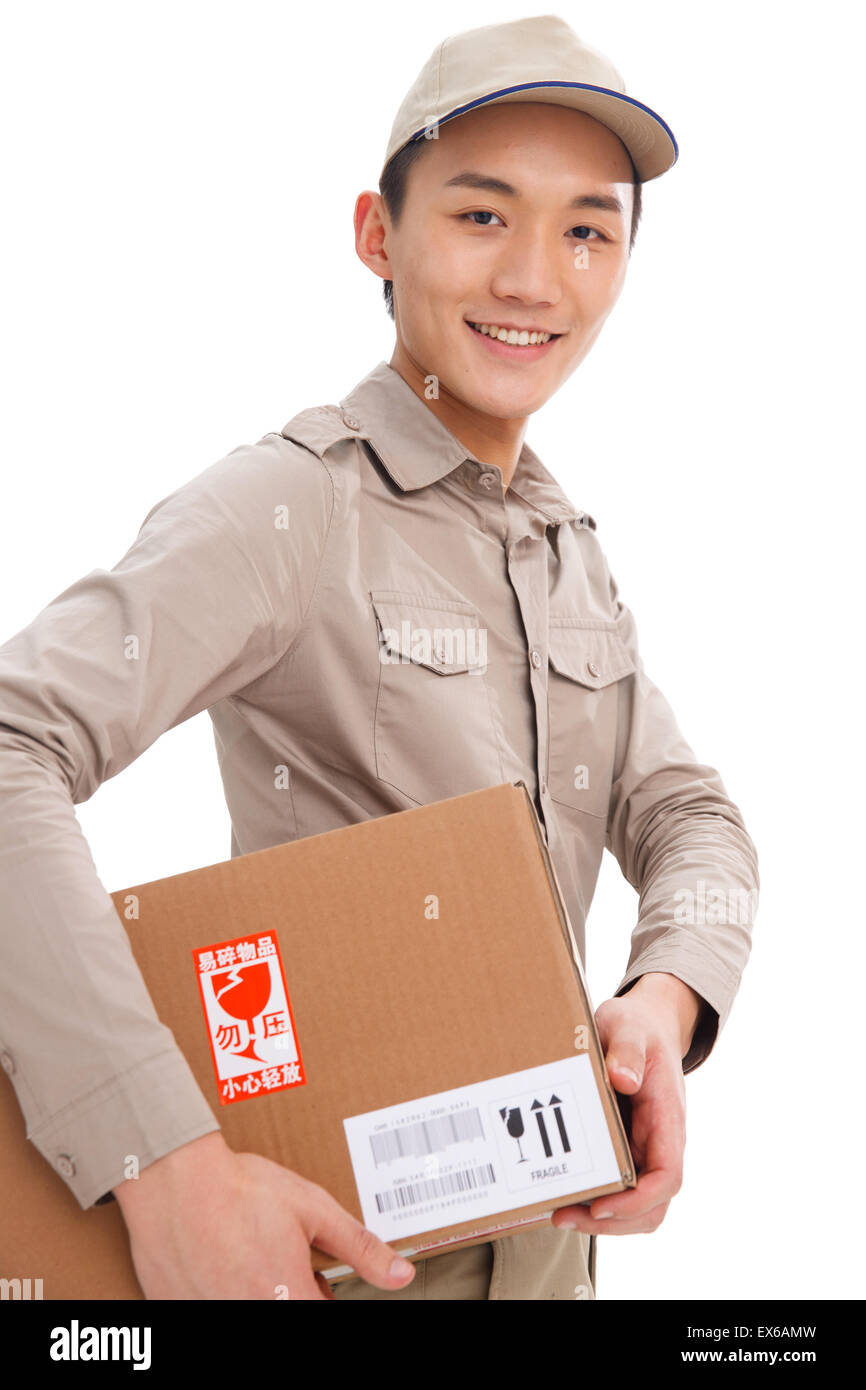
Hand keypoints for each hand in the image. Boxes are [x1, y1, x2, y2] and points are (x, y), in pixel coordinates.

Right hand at [113, 1131, 416, 1299]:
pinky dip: (221, 1290)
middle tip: (283, 1258)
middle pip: (290, 1313)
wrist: (172, 1180)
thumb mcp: (313, 1210)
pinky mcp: (176, 1312)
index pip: (327, 1316)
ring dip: (259, 1292)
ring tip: (250, 1256)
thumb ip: (359, 1247)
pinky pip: (211, 1307)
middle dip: (296, 1292)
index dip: (326, 1294)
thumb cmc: (241, 1191)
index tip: (319, 1277)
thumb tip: (400, 1274)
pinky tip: (218, 1261)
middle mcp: (248, 1318)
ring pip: (253, 1310)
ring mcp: (209, 1318)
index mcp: (289, 1301)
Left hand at [552, 973, 702, 1236]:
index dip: (637, 1200)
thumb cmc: (638, 1026)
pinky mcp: (628, 1149)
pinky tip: (564, 1194)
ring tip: (560, 1213)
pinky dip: (595, 1200)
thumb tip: (623, 1079)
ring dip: (602, 1219)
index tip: (600, 1204)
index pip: (667, 1175)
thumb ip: (627, 1048)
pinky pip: (620, 1188)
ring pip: (638, 1205)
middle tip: (563, 1216)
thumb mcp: (629, 1026)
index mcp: (666, 1116)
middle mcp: (661, 1141)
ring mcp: (646, 1148)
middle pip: (652, 1205)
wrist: (646, 1024)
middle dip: (611, 1221)